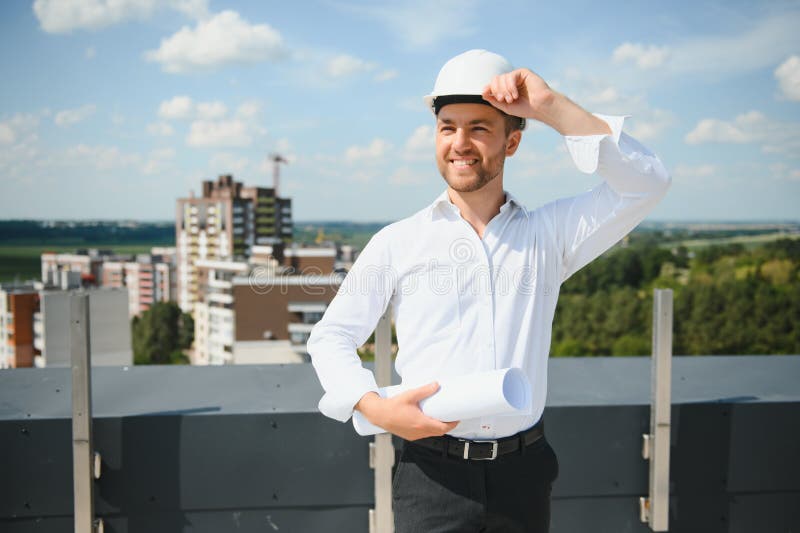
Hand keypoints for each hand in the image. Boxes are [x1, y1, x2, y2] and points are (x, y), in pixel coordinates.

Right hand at [356, 382, 459, 440]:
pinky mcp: (410, 436)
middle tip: (451, 416)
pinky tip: (428, 421)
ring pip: (432, 434)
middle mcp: (419, 432)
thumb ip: (424, 390)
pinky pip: (424, 434)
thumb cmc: (393, 405)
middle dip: (447, 426)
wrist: (378, 415)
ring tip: (441, 417)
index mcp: (421, 423)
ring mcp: (414, 436)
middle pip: (439, 432)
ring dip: (438, 428)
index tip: (457, 417)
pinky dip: (429, 429)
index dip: (452, 424)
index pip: (443, 428)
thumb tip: (437, 384)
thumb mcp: (410, 395)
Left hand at [482, 68, 611, 135]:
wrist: (541, 107)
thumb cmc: (526, 108)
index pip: (493, 84)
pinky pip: (511, 76)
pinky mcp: (523, 72)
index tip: (486, 95)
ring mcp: (517, 75)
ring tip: (511, 100)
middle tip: (503, 100)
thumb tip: (482, 93)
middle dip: (497, 90)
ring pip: (502, 78)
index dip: (488, 88)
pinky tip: (515, 95)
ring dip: (504, 90)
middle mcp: (511, 80)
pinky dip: (510, 86)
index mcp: (506, 87)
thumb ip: (494, 100)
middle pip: (496, 79)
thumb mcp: (506, 107)